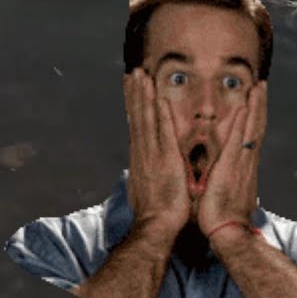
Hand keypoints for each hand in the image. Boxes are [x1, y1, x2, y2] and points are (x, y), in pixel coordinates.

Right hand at [123, 67, 190, 244]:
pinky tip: (158, 97)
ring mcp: (152, 154)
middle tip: (133, 71)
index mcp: (140, 155)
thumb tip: (144, 165)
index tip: (131, 86)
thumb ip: (147, 171)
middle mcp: (142, 150)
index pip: (136, 123)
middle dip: (135, 92)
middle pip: (137, 115)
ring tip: (141, 75)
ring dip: (143, 95)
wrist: (156, 226)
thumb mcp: (149, 186)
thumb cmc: (156, 212)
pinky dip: (160, 113)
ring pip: (146, 118)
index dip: (133, 103)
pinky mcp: (165, 159)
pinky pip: (162, 131)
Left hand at [198, 80, 266, 240]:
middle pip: (255, 127)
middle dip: (259, 105)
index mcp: (242, 166)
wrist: (227, 232)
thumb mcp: (224, 191)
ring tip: (258, 87)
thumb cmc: (222, 215)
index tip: (254, 99)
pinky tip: (245, 107)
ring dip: (255, 107)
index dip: (252, 116)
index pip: (249, 135)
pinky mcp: (232, 167)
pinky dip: (242, 123)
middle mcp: (246, 161)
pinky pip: (238, 139)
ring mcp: (241, 163)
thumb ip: (226, 178)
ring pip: (251, 129)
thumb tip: (225, 173)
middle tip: (261, 84)